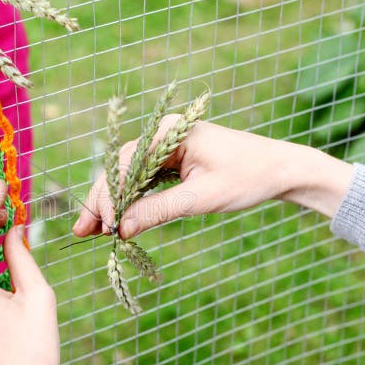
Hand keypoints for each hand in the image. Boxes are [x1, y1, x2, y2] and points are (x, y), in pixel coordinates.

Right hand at [73, 119, 354, 239]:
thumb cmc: (249, 177)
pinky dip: (130, 200)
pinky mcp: (172, 160)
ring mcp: (166, 146)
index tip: (105, 227)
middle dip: (102, 201)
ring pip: (128, 176)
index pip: (125, 164)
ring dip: (113, 203)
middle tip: (82, 232)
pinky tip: (117, 220)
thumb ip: (159, 211)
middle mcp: (163, 134)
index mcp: (169, 132)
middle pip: (119, 168)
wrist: (282, 169)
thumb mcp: (203, 198)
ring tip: (93, 231)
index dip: (110, 197)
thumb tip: (122, 230)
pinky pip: (143, 180)